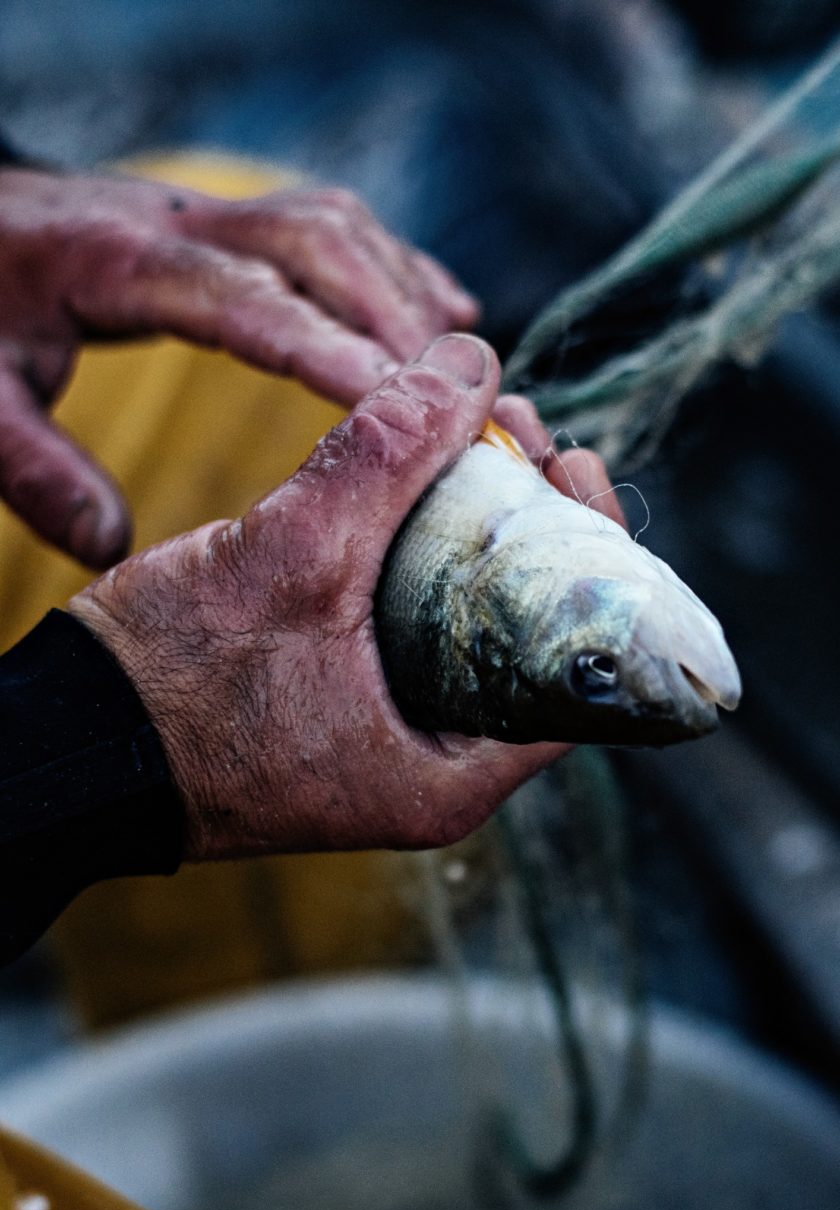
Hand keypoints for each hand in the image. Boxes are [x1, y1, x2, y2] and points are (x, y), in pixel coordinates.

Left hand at [0, 167, 477, 566]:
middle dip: (393, 317)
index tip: (395, 401)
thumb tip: (105, 544)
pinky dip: (393, 266)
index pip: (244, 300)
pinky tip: (438, 308)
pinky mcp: (225, 220)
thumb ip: (32, 468)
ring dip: (404, 288)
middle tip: (454, 396)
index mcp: (120, 261)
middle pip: (314, 245)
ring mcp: (207, 213)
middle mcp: (178, 223)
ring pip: (333, 228)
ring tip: (462, 361)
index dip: (325, 346)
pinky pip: (329, 227)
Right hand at [69, 335, 619, 859]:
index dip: (599, 558)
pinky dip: (425, 549)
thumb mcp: (290, 559)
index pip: (584, 667)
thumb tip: (472, 359)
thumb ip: (384, 457)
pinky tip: (423, 481)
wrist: (75, 737)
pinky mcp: (352, 700)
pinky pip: (417, 620)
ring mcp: (395, 733)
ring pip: (472, 616)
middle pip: (534, 630)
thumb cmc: (170, 689)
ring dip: (479, 523)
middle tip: (523, 432)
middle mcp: (441, 763)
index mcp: (455, 771)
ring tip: (475, 435)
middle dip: (535, 522)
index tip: (577, 465)